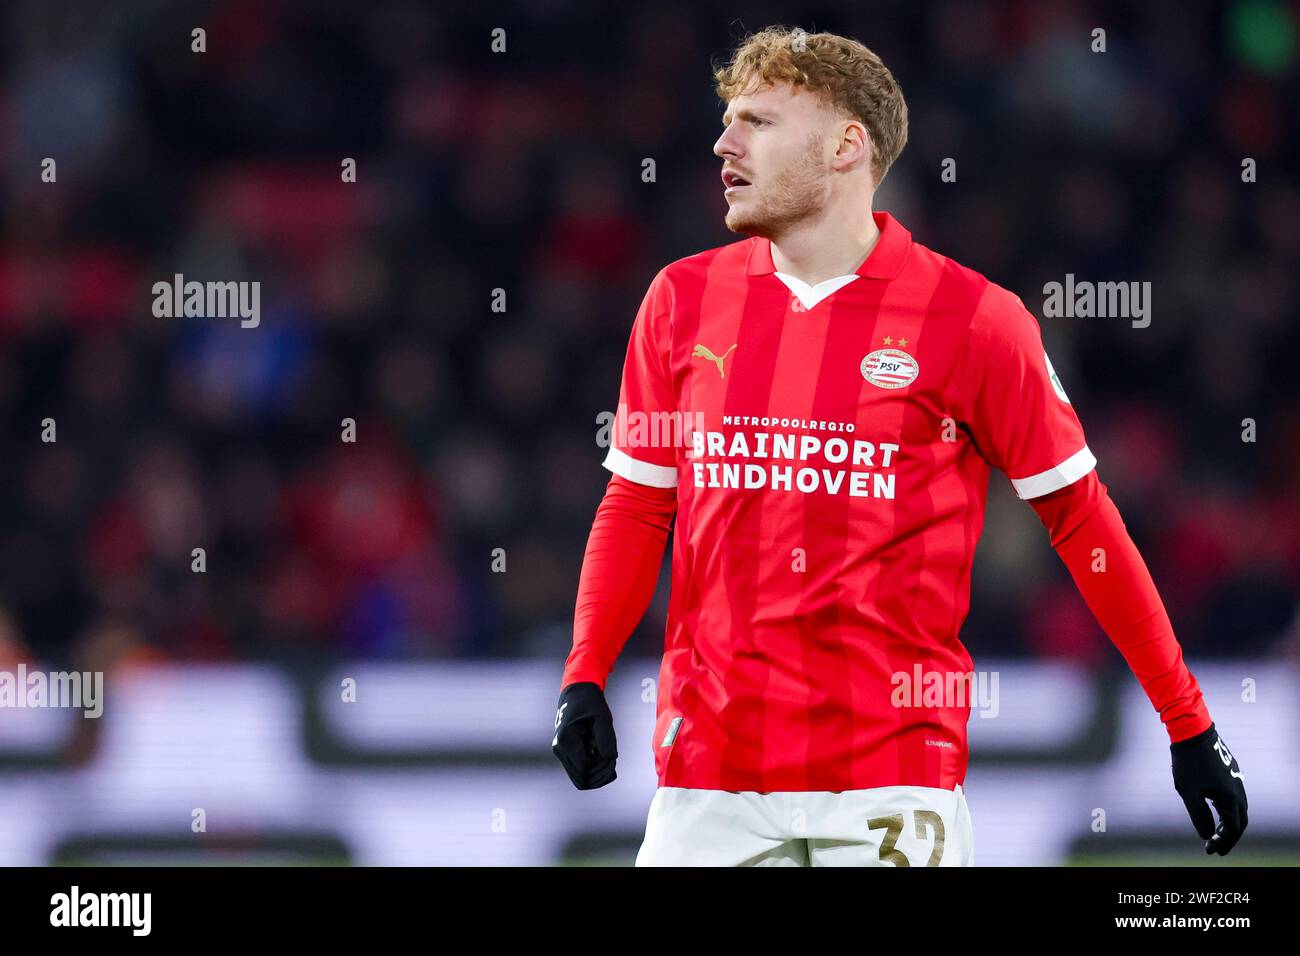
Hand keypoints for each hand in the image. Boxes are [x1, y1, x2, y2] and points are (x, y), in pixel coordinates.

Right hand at [552, 682, 617, 789]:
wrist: (578, 694)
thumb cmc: (591, 704)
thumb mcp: (603, 719)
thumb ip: (607, 740)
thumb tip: (610, 760)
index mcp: (566, 739)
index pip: (585, 769)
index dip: (602, 767)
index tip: (612, 754)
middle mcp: (559, 749)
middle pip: (582, 779)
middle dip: (602, 774)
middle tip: (613, 758)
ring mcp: (561, 753)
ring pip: (581, 781)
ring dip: (598, 775)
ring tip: (610, 759)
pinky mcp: (566, 754)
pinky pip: (579, 774)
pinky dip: (594, 773)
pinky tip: (606, 762)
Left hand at [1170, 722, 1247, 855]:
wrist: (1191, 731)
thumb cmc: (1188, 761)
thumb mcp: (1189, 792)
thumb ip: (1199, 816)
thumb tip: (1207, 835)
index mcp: (1231, 796)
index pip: (1232, 828)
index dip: (1223, 842)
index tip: (1210, 850)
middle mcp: (1238, 788)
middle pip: (1240, 820)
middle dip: (1229, 837)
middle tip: (1216, 848)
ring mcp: (1236, 779)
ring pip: (1238, 808)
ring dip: (1229, 823)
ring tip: (1216, 834)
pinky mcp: (1230, 771)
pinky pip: (1234, 796)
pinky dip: (1228, 809)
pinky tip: (1215, 811)